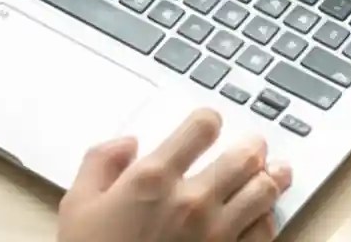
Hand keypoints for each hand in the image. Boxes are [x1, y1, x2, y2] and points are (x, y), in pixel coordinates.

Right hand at [58, 110, 292, 241]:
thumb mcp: (77, 204)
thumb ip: (100, 161)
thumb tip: (127, 143)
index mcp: (153, 178)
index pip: (202, 126)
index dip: (209, 120)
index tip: (209, 125)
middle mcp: (191, 201)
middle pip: (245, 156)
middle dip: (252, 146)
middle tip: (254, 147)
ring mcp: (215, 234)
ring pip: (264, 191)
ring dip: (270, 178)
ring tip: (272, 173)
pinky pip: (265, 231)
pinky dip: (268, 217)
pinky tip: (262, 214)